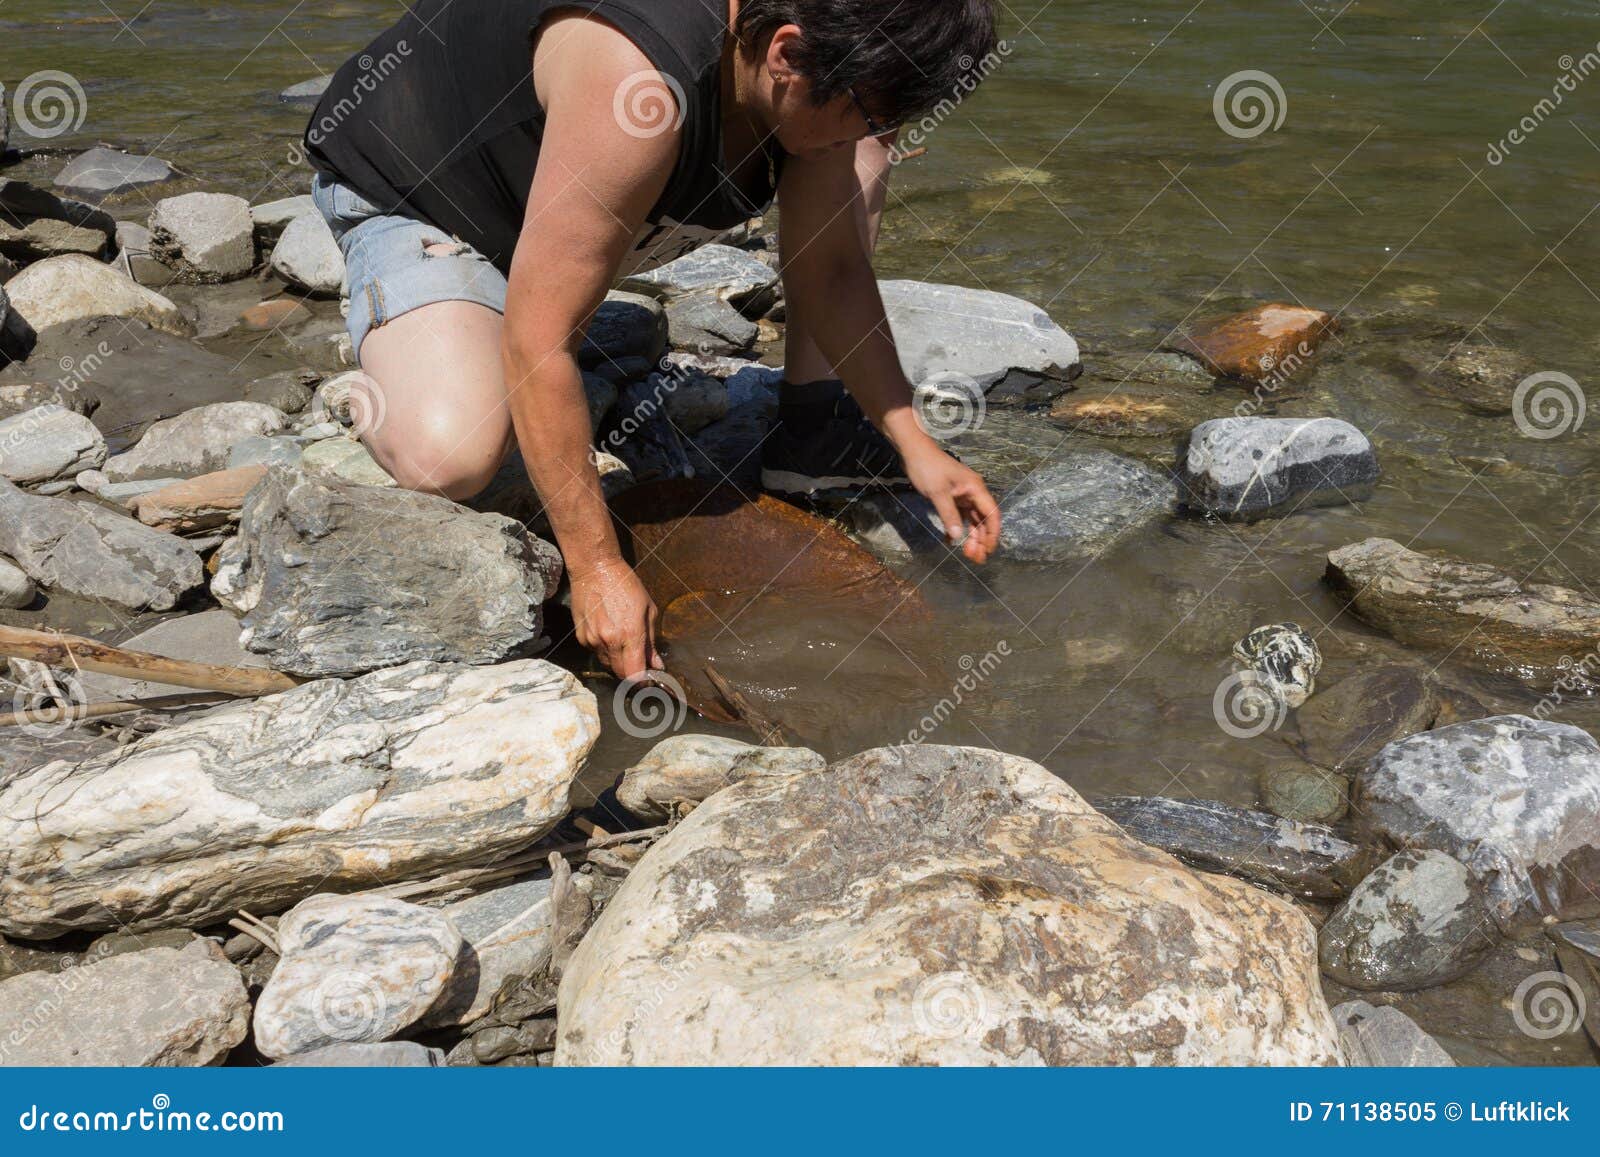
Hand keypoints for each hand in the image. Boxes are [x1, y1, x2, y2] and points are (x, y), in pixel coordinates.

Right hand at [568, 557, 662, 679]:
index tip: (648, 681)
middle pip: (621, 673)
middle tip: (639, 665)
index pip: (635, 673)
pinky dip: (604, 650)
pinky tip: (609, 634)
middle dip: (632, 674)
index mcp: (630, 634)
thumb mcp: (648, 610)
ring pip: (607, 664)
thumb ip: (651, 641)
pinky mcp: (581, 637)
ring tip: (623, 645)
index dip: (643, 682)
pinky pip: (595, 653)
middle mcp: (609, 641)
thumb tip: (656, 664)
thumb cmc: (625, 585)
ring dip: (618, 662)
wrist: (594, 569)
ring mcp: (593, 640)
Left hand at [901, 436, 1001, 562]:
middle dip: (981, 540)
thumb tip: (957, 537)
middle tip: (976, 559)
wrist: (913, 452)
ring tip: (967, 555)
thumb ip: (949, 515)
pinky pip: (959, 516)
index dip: (993, 534)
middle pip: (982, 520)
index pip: (991, 514)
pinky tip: (951, 541)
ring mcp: (963, 495)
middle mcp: (973, 492)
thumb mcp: (938, 493)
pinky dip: (956, 528)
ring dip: (970, 536)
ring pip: (971, 520)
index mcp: (975, 489)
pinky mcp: (952, 497)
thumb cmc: (928, 468)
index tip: (989, 550)